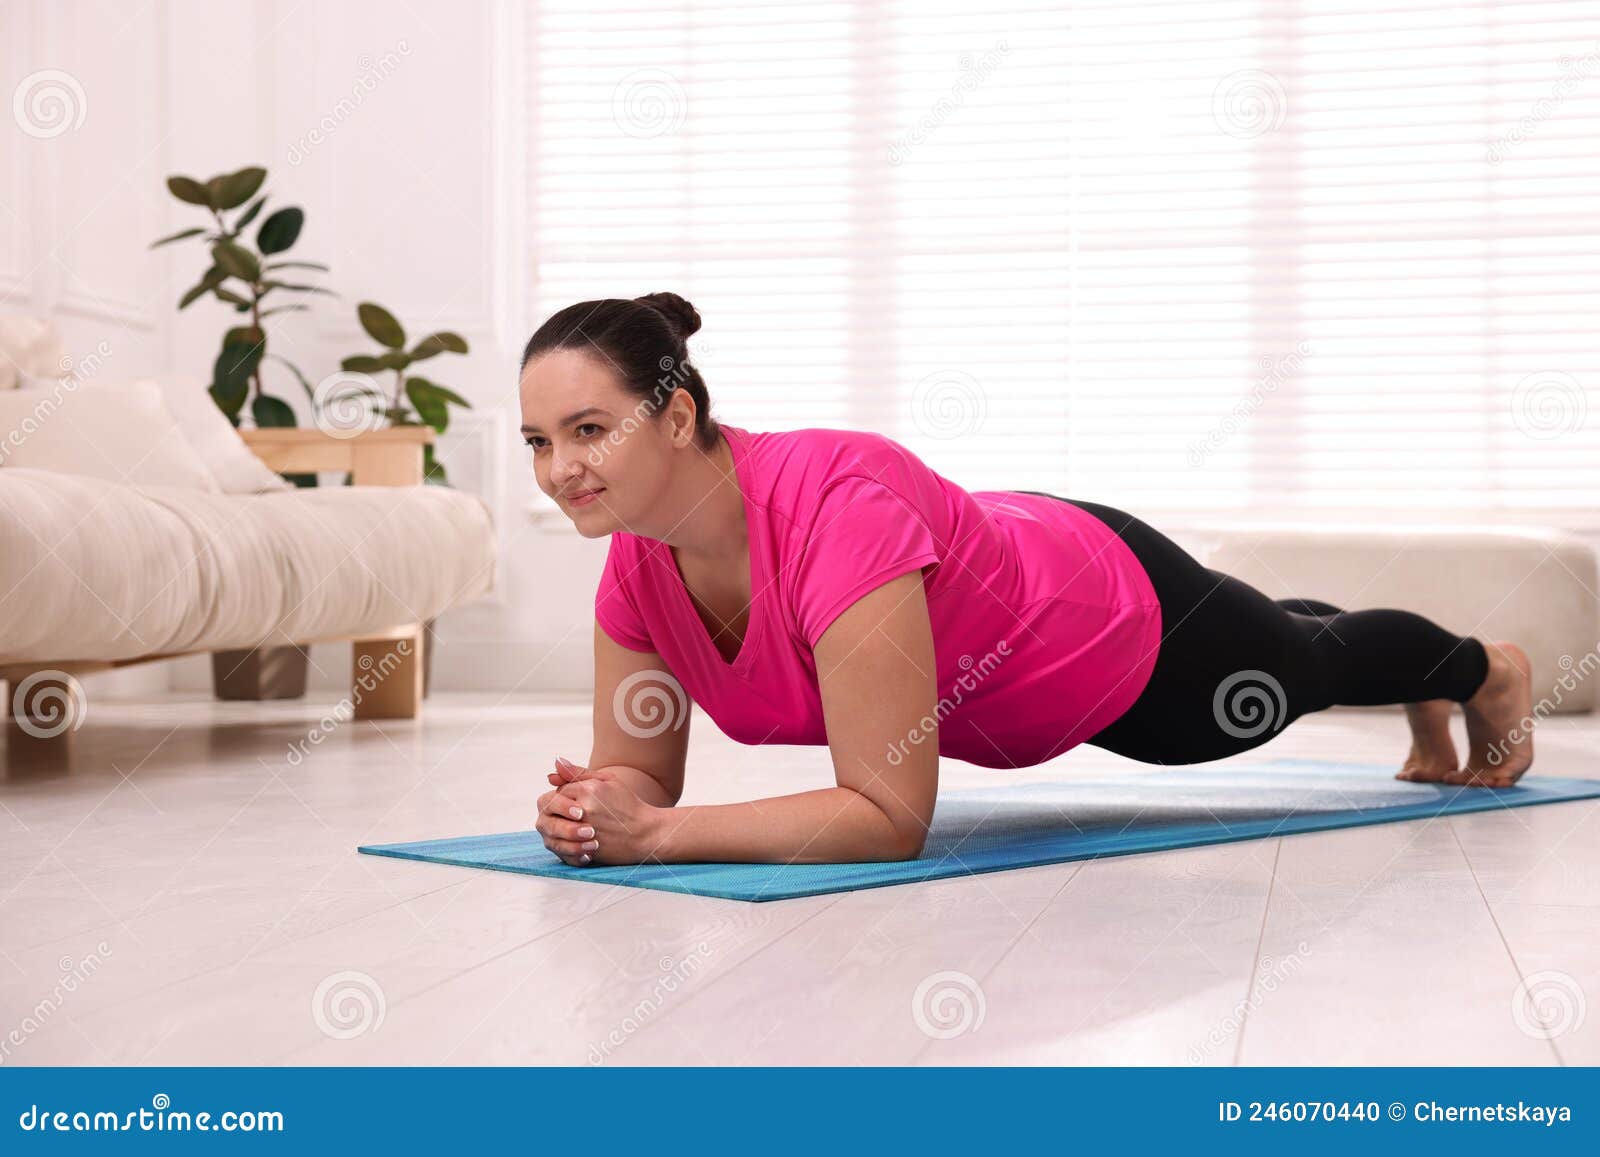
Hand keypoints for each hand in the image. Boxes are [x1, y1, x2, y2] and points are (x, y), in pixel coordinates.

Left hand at [535, 757, 666, 866]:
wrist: (646, 833)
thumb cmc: (628, 804)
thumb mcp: (608, 780)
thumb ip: (578, 772)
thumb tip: (555, 763)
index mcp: (588, 790)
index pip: (559, 790)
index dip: (567, 796)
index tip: (579, 801)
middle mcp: (584, 810)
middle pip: (552, 809)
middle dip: (561, 812)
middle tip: (576, 815)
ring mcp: (584, 831)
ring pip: (555, 828)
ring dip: (563, 828)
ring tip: (579, 827)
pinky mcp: (585, 849)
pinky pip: (563, 846)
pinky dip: (568, 843)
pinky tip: (581, 840)